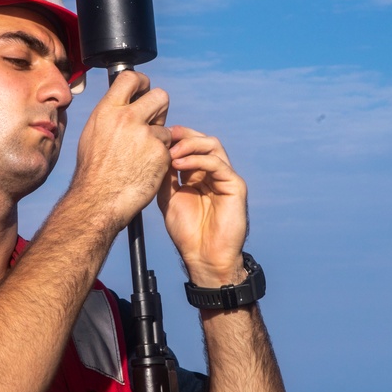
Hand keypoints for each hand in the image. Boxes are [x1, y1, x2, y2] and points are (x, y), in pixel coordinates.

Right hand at [71, 71, 171, 229]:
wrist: (99, 200)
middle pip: (160, 96)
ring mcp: (146, 135)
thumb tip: (124, 104)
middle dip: (160, 108)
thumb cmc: (94, 172)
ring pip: (166, 128)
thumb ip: (111, 116)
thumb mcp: (94, 133)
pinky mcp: (160, 153)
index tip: (145, 89)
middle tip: (154, 122)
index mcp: (108, 110)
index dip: (142, 82)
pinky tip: (146, 169)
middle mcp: (127, 118)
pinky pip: (168, 149)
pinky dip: (161, 159)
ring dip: (159, 140)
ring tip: (142, 157)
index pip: (131, 78)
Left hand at [157, 126, 248, 285]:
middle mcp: (214, 174)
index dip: (176, 138)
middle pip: (204, 141)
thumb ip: (165, 176)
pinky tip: (179, 164)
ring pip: (213, 146)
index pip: (191, 146)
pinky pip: (218, 164)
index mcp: (199, 175)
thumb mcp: (168, 198)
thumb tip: (156, 150)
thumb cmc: (187, 232)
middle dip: (184, 135)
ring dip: (190, 144)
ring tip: (172, 152)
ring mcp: (226, 178)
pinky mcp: (235, 186)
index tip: (157, 135)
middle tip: (165, 137)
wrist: (203, 256)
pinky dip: (198, 159)